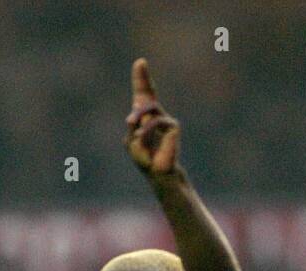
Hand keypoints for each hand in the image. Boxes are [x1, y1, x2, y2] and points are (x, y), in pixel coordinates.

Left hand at [125, 58, 179, 176]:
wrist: (158, 173)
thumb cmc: (144, 158)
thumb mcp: (132, 141)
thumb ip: (133, 126)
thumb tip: (137, 114)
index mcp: (145, 117)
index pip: (143, 96)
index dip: (142, 79)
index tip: (140, 62)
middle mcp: (156, 115)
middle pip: (148, 94)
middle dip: (142, 78)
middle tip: (139, 63)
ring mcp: (166, 119)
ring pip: (148, 109)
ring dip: (138, 116)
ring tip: (132, 126)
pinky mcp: (173, 126)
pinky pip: (154, 122)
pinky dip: (145, 130)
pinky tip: (142, 137)